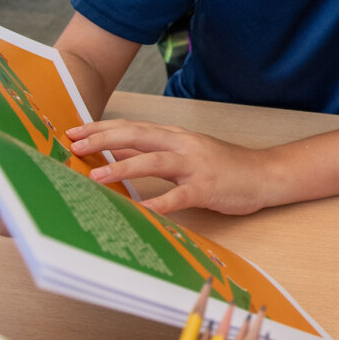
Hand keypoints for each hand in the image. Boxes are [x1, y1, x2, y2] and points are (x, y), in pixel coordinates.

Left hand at [67, 120, 271, 215]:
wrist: (264, 174)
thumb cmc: (224, 166)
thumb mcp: (186, 152)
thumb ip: (155, 151)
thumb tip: (117, 154)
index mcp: (175, 136)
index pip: (132, 127)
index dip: (102, 128)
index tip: (74, 131)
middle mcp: (182, 144)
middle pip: (137, 135)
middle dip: (103, 139)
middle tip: (74, 144)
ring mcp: (195, 165)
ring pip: (154, 161)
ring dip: (123, 166)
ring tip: (96, 175)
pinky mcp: (207, 188)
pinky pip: (179, 196)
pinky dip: (158, 203)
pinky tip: (140, 212)